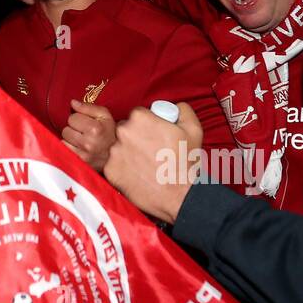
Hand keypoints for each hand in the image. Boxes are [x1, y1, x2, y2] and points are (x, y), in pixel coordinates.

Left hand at [62, 100, 117, 170]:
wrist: (117, 155)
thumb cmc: (111, 133)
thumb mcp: (105, 116)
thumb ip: (88, 107)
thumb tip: (73, 103)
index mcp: (95, 129)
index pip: (72, 118)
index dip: (78, 118)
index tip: (86, 122)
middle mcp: (88, 143)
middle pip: (66, 130)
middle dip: (73, 129)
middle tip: (84, 132)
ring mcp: (83, 155)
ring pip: (64, 140)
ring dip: (70, 139)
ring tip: (82, 140)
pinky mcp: (79, 163)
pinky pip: (64, 151)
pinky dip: (69, 148)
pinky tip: (79, 147)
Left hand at [103, 101, 202, 223]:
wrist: (179, 195)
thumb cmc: (186, 162)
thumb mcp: (193, 129)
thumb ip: (183, 109)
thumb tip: (175, 106)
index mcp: (139, 118)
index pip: (138, 114)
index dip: (147, 124)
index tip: (154, 135)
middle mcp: (122, 131)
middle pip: (125, 129)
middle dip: (135, 137)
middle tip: (150, 150)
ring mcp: (114, 152)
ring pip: (118, 146)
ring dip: (127, 152)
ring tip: (144, 164)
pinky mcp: (110, 171)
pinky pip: (114, 164)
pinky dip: (123, 169)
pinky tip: (137, 174)